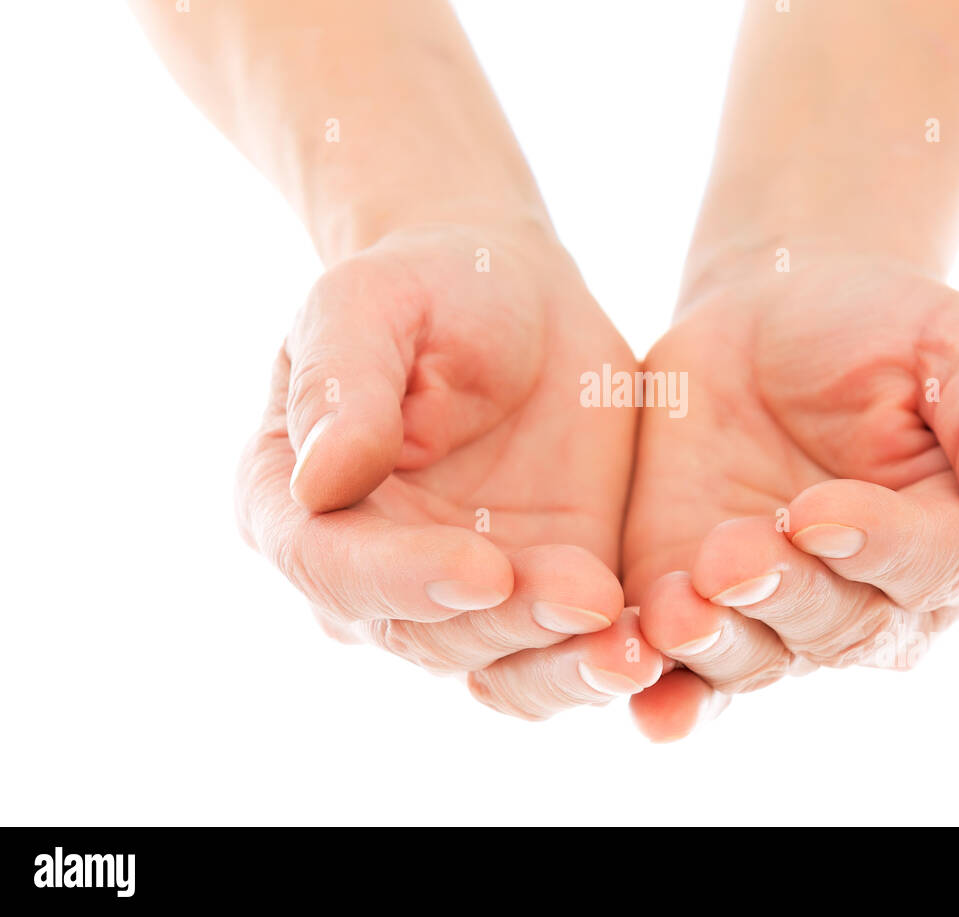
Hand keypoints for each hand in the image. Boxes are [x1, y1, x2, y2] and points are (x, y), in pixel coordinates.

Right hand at [236, 225, 660, 718]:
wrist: (514, 303)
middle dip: (507, 625)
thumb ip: (342, 384)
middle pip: (425, 635)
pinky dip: (607, 659)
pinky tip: (662, 643)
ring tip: (635, 650)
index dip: (405, 580)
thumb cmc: (426, 289)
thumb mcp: (370, 305)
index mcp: (296, 506)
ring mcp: (457, 599)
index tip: (483, 569)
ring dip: (564, 667)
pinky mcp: (541, 597)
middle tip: (590, 600)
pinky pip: (566, 654)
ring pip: (499, 668)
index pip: (334, 567)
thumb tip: (320, 483)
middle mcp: (369, 574)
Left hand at [622, 254, 958, 740]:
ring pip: (764, 659)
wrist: (767, 321)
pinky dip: (669, 695)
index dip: (879, 546)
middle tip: (731, 554)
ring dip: (720, 646)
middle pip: (845, 626)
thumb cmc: (882, 329)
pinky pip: (691, 675)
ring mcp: (786, 615)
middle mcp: (881, 599)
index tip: (817, 510)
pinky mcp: (705, 610)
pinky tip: (642, 698)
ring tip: (677, 612)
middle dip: (787, 594)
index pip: (936, 565)